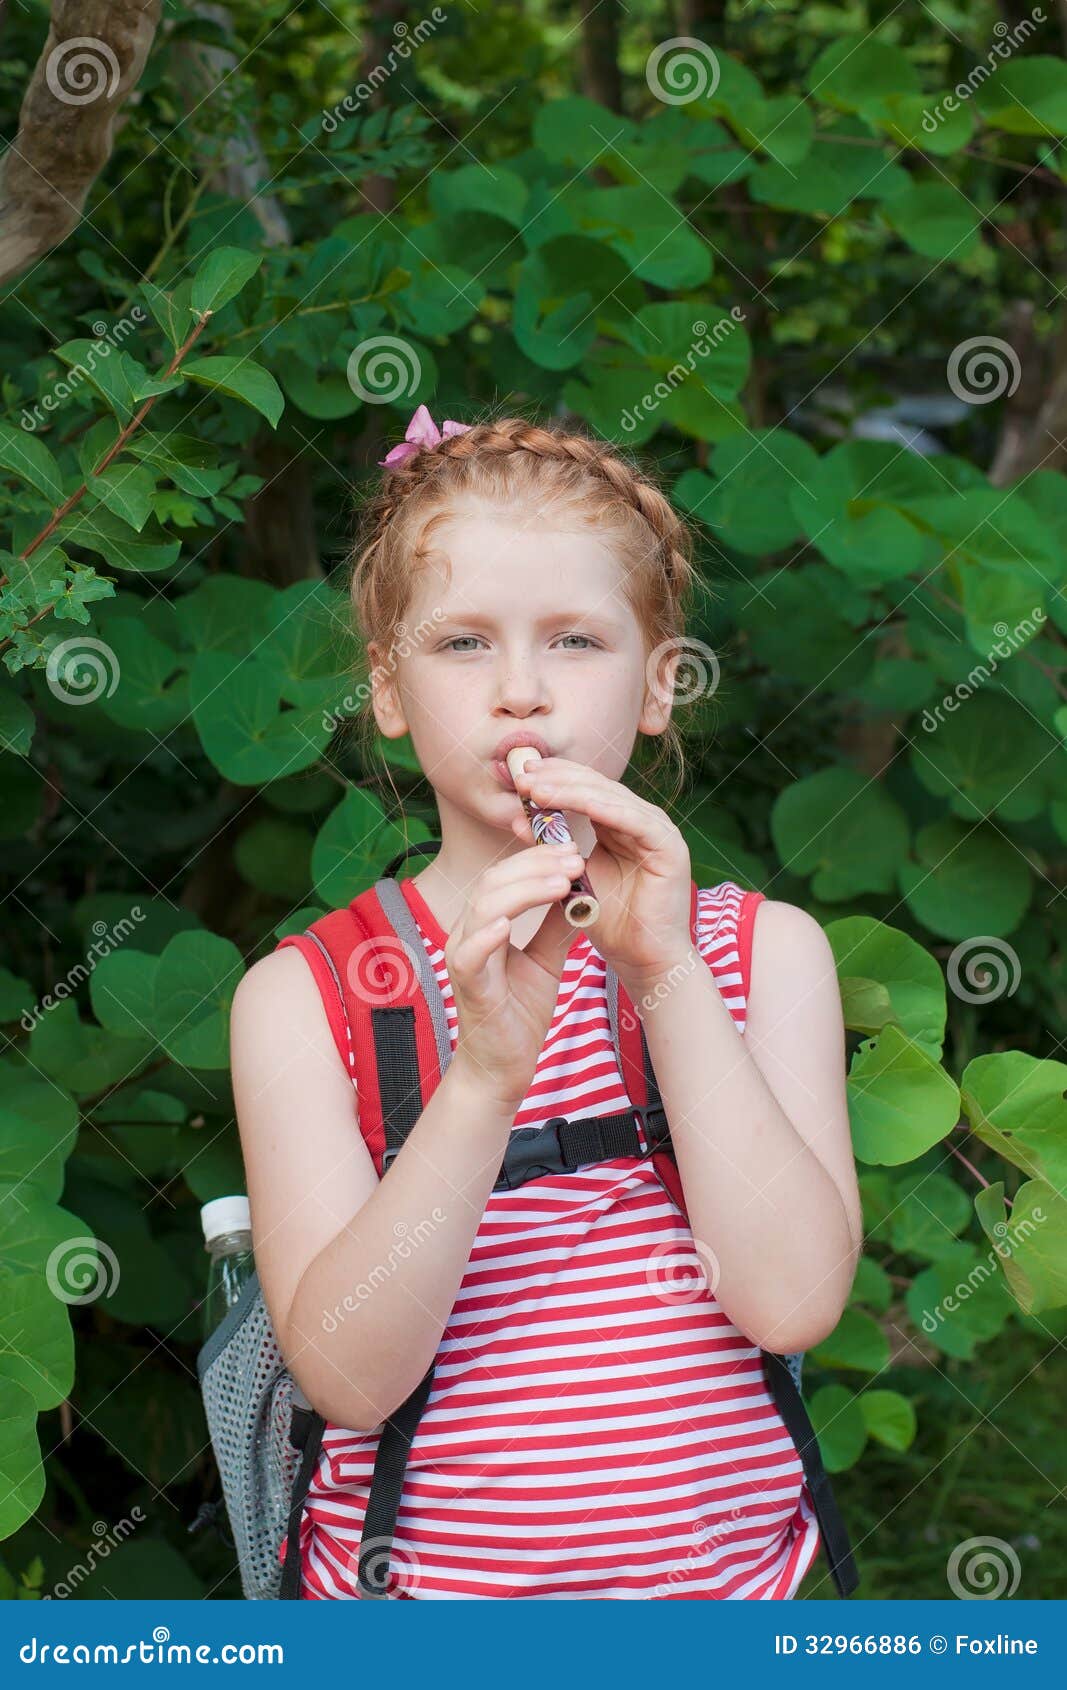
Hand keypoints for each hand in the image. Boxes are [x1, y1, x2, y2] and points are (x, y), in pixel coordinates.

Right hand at [446, 842, 584, 1110]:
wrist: (503, 1067)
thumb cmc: (519, 1014)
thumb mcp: (547, 961)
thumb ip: (558, 927)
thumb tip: (582, 892)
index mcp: (485, 924)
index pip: (507, 877)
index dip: (539, 859)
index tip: (576, 851)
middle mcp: (468, 934)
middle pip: (494, 881)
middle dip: (536, 865)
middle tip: (575, 857)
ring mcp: (464, 959)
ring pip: (484, 907)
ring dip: (524, 890)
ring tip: (561, 881)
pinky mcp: (468, 987)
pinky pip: (471, 954)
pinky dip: (487, 935)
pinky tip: (510, 922)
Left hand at [510, 757, 692, 987]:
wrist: (642, 959)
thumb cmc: (610, 921)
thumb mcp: (571, 877)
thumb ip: (552, 848)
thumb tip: (519, 819)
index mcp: (621, 824)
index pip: (586, 790)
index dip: (555, 779)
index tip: (521, 774)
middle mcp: (642, 821)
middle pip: (597, 786)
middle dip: (558, 778)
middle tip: (524, 773)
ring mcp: (659, 830)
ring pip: (610, 797)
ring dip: (572, 789)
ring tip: (537, 788)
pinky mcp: (669, 846)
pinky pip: (631, 818)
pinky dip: (600, 807)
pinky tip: (573, 801)